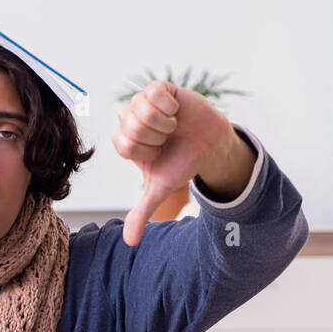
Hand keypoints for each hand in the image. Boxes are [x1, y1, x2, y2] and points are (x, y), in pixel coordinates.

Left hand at [112, 80, 231, 246]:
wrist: (209, 146)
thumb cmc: (182, 164)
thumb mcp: (160, 189)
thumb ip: (142, 211)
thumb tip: (129, 242)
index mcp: (126, 142)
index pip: (123, 143)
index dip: (146, 150)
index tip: (158, 153)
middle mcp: (130, 121)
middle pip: (131, 125)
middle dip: (155, 137)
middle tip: (167, 139)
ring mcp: (143, 102)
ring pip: (141, 108)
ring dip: (163, 122)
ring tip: (172, 126)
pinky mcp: (159, 89)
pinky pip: (154, 92)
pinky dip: (169, 105)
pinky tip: (176, 111)